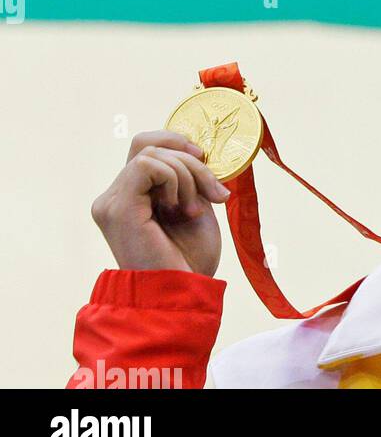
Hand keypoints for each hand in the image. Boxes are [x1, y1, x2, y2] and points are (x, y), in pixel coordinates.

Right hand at [91, 130, 230, 275]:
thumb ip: (186, 177)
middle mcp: (113, 198)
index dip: (176, 143)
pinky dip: (173, 179)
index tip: (205, 160)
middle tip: (213, 192)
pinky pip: (147, 165)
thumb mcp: (193, 204)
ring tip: (192, 210)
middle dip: (190, 160)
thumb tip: (196, 148)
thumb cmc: (189, 259)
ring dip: (186, 175)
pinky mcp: (118, 208)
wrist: (183, 293)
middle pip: (149, 145)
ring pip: (152, 154)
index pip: (145, 146)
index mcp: (129, 197)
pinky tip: (178, 208)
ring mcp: (112, 203)